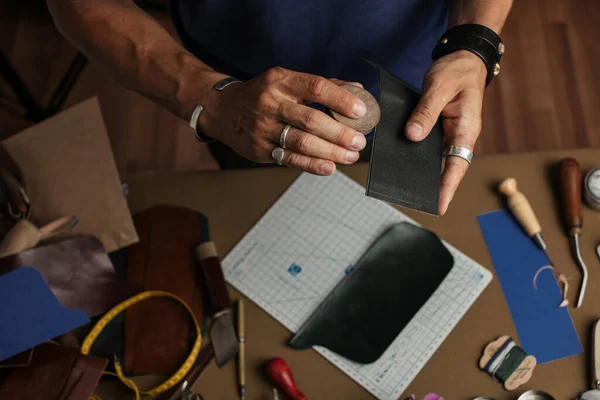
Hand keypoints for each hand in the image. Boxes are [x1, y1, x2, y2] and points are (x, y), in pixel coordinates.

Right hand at [199, 67, 367, 174]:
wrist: (222, 109)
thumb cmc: (262, 94)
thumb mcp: (285, 81)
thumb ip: (320, 86)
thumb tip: (358, 91)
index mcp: (281, 81)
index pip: (315, 87)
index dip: (341, 99)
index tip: (361, 111)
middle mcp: (270, 103)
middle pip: (311, 120)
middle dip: (340, 133)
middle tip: (359, 142)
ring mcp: (263, 128)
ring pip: (302, 143)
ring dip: (331, 152)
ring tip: (350, 155)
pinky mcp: (259, 149)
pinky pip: (289, 159)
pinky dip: (312, 165)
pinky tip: (330, 167)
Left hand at [405, 50, 486, 214]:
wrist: (462, 58)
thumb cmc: (456, 72)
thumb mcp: (439, 88)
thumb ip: (426, 112)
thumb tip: (412, 136)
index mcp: (466, 129)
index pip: (457, 165)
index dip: (448, 187)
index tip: (439, 206)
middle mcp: (459, 136)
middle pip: (446, 168)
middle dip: (433, 186)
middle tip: (414, 201)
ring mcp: (450, 133)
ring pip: (435, 158)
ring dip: (423, 171)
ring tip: (403, 185)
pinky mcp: (440, 128)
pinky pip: (428, 145)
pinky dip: (417, 153)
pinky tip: (401, 159)